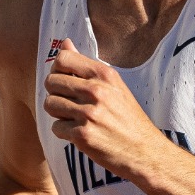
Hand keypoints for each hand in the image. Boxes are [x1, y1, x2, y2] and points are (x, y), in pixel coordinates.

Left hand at [44, 40, 172, 180]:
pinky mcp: (82, 135)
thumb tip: (64, 43)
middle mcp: (96, 90)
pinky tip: (81, 134)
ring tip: (76, 119)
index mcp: (104, 74)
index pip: (62, 58)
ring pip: (50, 104)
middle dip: (56, 94)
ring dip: (59, 114)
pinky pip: (56, 127)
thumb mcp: (113, 85)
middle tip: (71, 104)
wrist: (145, 151)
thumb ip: (86, 65)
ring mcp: (89, 113)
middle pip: (51, 82)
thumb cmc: (127, 117)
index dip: (58, 70)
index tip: (67, 82)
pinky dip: (65, 133)